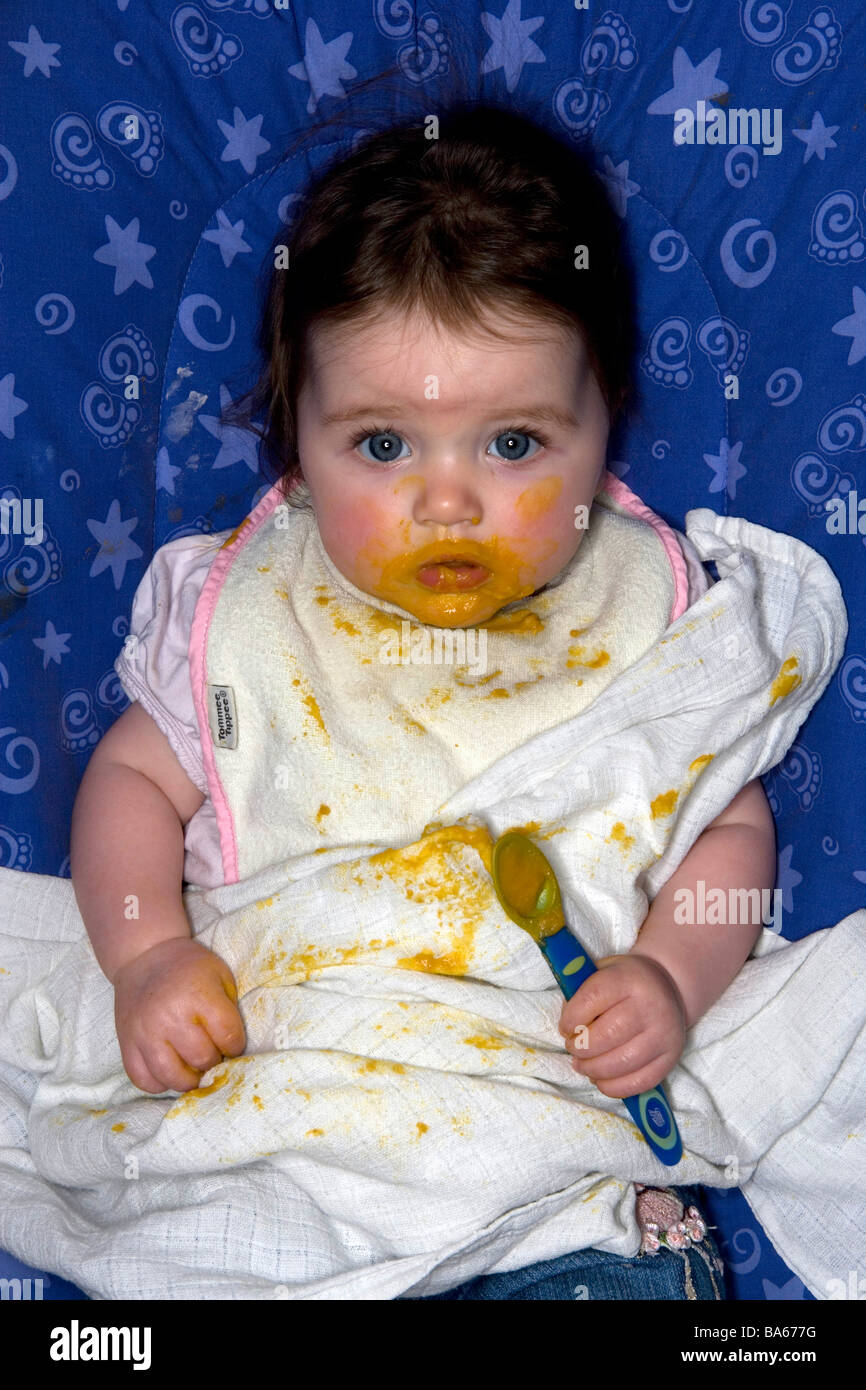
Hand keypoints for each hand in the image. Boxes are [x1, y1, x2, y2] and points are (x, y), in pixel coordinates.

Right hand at [113, 937, 245, 1093]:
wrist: (144, 956)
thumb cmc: (188, 966)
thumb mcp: (220, 974)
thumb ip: (229, 1008)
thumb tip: (231, 1048)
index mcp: (198, 996)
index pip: (228, 1037)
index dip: (236, 1045)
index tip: (231, 1043)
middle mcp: (170, 1017)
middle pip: (202, 1059)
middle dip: (213, 1062)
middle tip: (212, 1055)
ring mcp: (146, 1033)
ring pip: (172, 1076)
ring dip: (189, 1080)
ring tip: (194, 1071)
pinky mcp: (127, 1043)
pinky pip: (143, 1079)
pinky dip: (159, 1083)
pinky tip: (169, 1071)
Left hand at [558, 952, 686, 1098]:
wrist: (667, 989)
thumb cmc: (626, 984)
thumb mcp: (603, 973)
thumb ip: (580, 994)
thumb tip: (567, 1029)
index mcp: (630, 979)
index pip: (593, 998)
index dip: (572, 1018)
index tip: (565, 1028)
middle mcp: (652, 1006)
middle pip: (608, 1035)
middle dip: (581, 1047)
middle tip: (573, 1048)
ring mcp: (664, 1034)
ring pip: (622, 1062)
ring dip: (593, 1069)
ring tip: (582, 1065)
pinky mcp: (671, 1059)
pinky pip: (639, 1082)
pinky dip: (613, 1087)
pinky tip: (600, 1078)